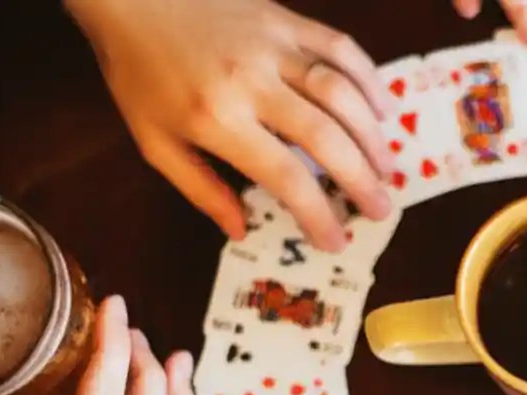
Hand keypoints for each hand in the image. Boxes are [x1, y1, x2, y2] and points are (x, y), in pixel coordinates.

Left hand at [66, 0, 392, 251]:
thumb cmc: (138, 72)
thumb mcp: (154, 141)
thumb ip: (200, 188)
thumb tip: (241, 230)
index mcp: (216, 118)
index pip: (284, 175)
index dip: (317, 214)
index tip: (335, 240)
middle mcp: (252, 82)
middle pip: (326, 138)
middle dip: (361, 180)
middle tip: (381, 209)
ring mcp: (275, 46)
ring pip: (342, 93)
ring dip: (373, 136)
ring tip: (388, 167)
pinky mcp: (287, 20)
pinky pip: (341, 49)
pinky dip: (370, 80)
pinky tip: (383, 109)